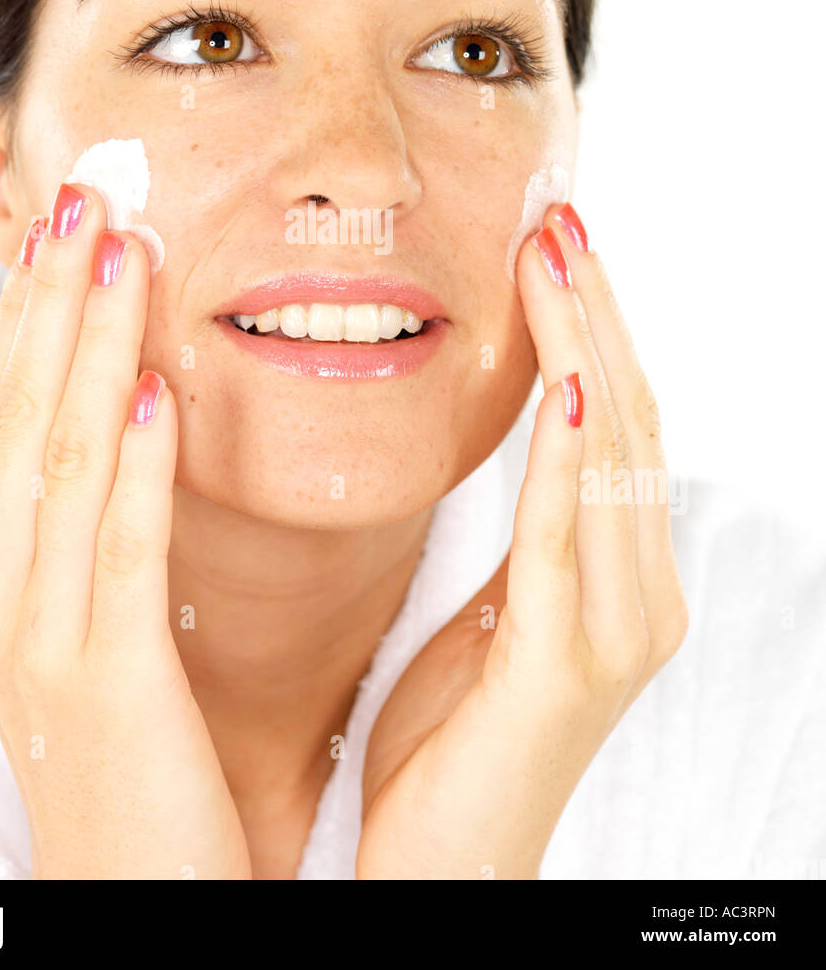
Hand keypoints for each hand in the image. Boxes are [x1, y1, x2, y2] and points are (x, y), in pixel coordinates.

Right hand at [0, 184, 250, 878]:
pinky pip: (118, 552)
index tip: (75, 213)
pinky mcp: (104, 685)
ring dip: (89, 346)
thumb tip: (126, 398)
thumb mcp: (86, 614)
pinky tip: (155, 389)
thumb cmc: (123, 746)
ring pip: (57, 461)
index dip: (36, 305)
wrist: (137, 898)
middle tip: (89, 189)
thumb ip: (91, 515)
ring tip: (120, 249)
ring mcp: (37, 639)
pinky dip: (132, 465)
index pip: (3, 409)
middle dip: (52, 296)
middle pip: (15, 412)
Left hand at [357, 202, 688, 878]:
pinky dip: (570, 462)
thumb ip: (523, 530)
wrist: (441, 865)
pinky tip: (567, 391)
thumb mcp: (490, 606)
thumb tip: (522, 436)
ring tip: (558, 260)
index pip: (615, 419)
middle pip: (626, 416)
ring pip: (610, 458)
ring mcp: (615, 629)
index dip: (591, 324)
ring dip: (584, 349)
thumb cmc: (454, 734)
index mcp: (619, 571)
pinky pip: (568, 542)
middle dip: (593, 311)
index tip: (554, 239)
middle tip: (560, 217)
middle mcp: (640, 592)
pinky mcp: (566, 666)